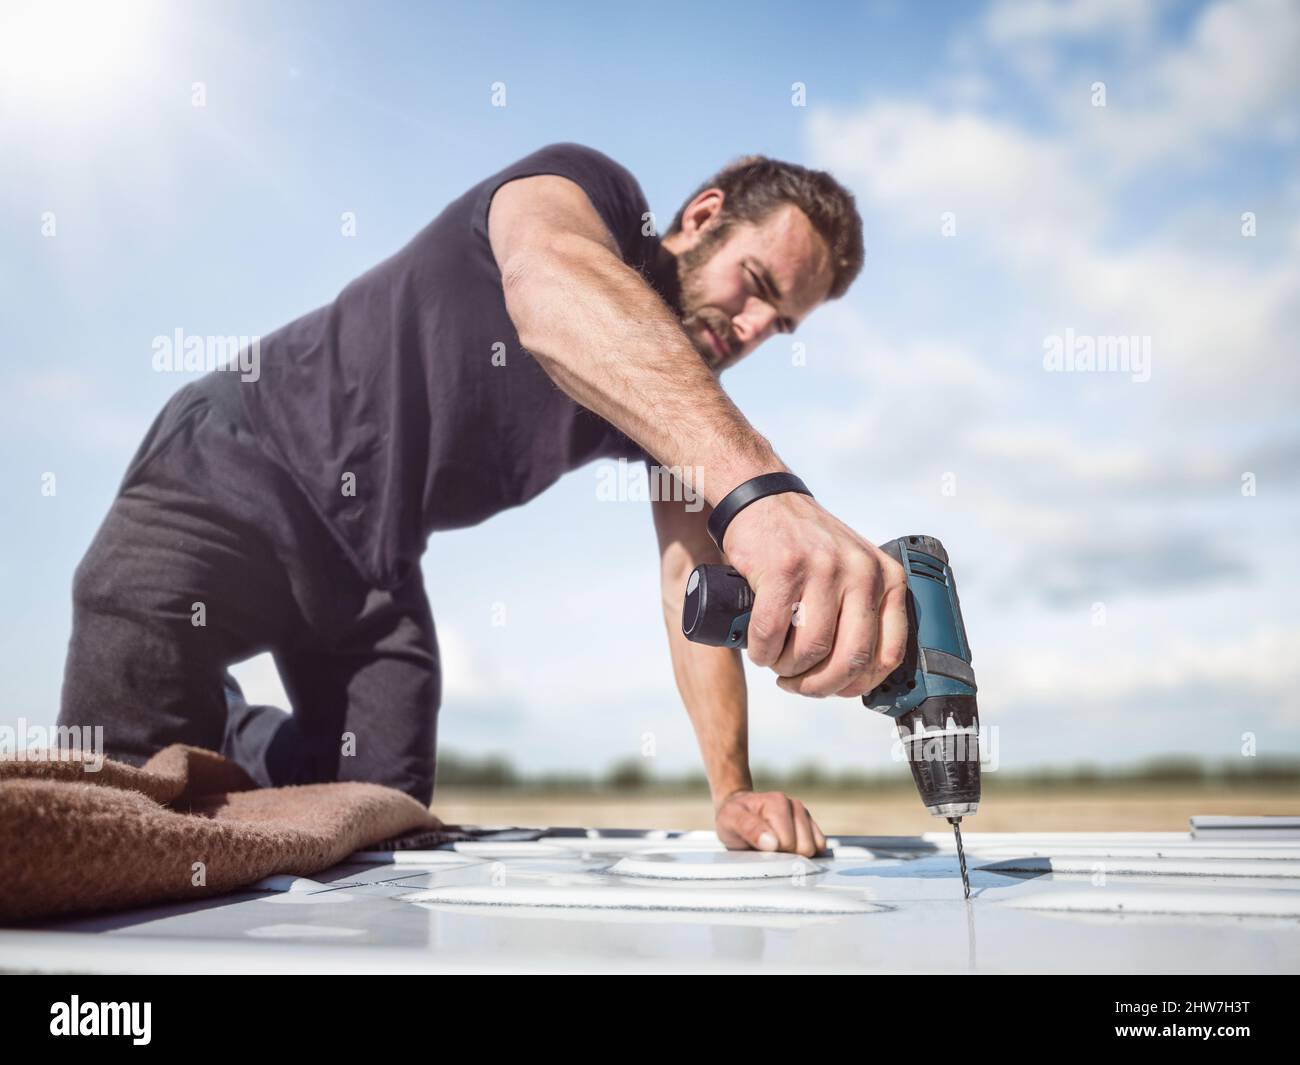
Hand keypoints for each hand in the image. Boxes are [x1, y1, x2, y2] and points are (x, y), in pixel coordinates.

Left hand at [715, 789, 826, 856]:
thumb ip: (749, 829)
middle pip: (805, 847)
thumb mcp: (731, 820)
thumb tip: (772, 843)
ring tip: (777, 847)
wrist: (737, 809)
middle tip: (767, 848)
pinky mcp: (811, 826)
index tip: (759, 847)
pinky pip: (821, 846)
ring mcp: (805, 815)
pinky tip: (790, 850)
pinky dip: (808, 853)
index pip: (787, 843)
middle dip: (786, 854)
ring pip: (815, 848)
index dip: (773, 852)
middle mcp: (795, 806)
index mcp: (777, 802)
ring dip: (796, 854)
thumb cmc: (733, 816)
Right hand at [721, 491, 907, 697]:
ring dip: (786, 669)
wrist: (762, 499)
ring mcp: (823, 569)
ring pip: (810, 651)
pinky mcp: (783, 569)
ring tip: (775, 662)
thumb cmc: (805, 546)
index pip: (888, 654)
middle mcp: (861, 572)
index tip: (833, 688)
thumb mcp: (853, 569)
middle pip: (849, 659)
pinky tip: (758, 649)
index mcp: (887, 578)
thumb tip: (858, 677)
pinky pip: (772, 633)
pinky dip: (761, 652)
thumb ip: (865, 610)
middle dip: (819, 685)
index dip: (857, 684)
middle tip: (797, 684)